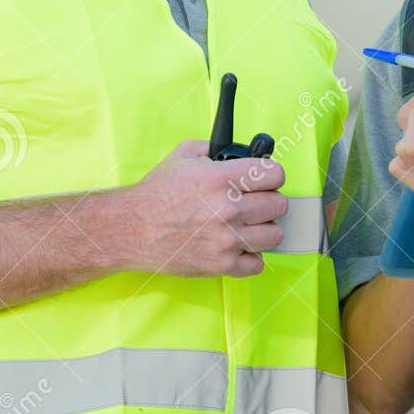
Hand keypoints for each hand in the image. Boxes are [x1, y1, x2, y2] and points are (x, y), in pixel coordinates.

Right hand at [120, 140, 287, 276]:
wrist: (133, 228)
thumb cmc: (156, 194)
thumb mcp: (183, 155)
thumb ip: (213, 149)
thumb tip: (238, 150)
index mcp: (221, 178)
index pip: (275, 174)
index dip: (270, 176)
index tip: (264, 180)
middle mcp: (229, 208)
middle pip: (279, 205)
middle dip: (267, 201)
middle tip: (253, 203)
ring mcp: (227, 239)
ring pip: (275, 235)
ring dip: (263, 229)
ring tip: (247, 225)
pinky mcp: (222, 264)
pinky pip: (258, 263)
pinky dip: (251, 256)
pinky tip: (238, 246)